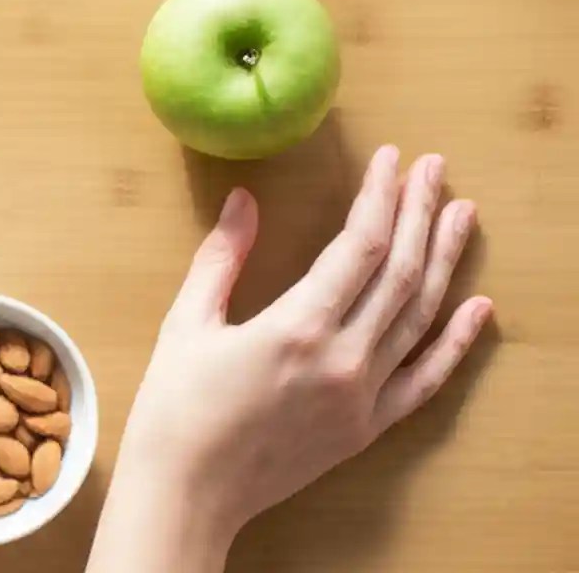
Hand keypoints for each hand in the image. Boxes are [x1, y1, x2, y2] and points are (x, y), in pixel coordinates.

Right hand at [89, 146, 489, 572]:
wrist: (186, 493)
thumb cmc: (175, 408)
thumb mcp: (187, 323)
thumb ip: (221, 258)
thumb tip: (245, 200)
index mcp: (296, 328)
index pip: (360, 246)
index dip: (379, 197)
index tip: (389, 159)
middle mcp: (343, 360)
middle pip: (401, 272)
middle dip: (420, 213)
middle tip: (435, 168)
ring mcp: (362, 397)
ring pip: (421, 316)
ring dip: (445, 261)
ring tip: (461, 215)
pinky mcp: (366, 428)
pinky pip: (425, 378)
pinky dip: (454, 342)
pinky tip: (477, 308)